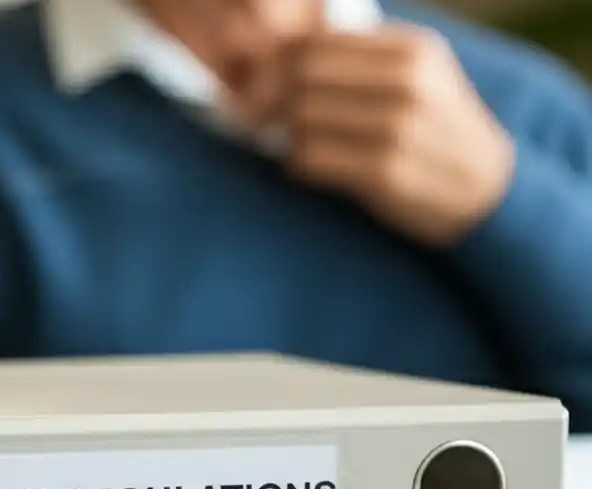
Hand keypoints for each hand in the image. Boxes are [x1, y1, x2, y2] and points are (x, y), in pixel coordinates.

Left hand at [282, 26, 515, 247]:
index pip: (316, 41)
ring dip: (284, 133)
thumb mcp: (415, 77)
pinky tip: (305, 166)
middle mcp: (408, 82)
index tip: (258, 83)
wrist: (487, 190)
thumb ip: (357, 57)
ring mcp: (399, 128)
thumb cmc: (433, 129)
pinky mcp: (386, 172)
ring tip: (293, 142)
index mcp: (411, 49)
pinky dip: (295, 163)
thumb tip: (278, 50)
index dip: (275, 62)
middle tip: (259, 117)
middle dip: (269, 97)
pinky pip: (309, 158)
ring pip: (300, 117)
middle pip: (302, 75)